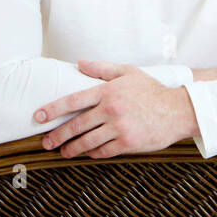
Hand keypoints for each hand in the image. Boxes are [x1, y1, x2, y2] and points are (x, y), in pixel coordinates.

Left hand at [34, 61, 197, 158]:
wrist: (177, 111)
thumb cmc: (151, 90)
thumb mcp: (128, 72)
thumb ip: (102, 68)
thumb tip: (79, 62)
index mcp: (108, 91)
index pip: (73, 101)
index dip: (53, 109)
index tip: (38, 116)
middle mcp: (111, 110)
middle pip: (76, 125)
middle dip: (57, 135)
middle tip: (46, 142)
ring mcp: (119, 128)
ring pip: (87, 142)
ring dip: (71, 148)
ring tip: (63, 152)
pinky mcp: (128, 144)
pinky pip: (103, 151)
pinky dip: (91, 154)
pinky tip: (85, 154)